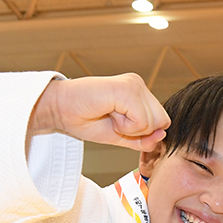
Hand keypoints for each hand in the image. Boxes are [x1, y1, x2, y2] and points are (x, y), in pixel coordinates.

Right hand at [29, 74, 168, 151]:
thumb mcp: (121, 136)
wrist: (59, 110)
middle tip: (114, 120)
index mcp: (140, 93)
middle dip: (140, 131)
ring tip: (110, 115)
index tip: (118, 125)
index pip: (162, 122)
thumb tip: (163, 136)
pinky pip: (142, 121)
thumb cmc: (86, 120)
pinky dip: (125, 126)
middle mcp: (139, 84)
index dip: (144, 132)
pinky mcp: (126, 88)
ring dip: (130, 128)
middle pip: (162, 122)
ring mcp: (133, 84)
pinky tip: (109, 113)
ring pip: (154, 122)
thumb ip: (143, 138)